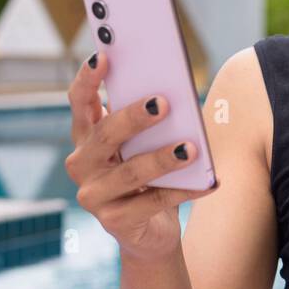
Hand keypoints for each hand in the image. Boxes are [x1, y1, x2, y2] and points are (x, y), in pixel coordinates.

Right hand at [64, 51, 215, 263]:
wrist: (148, 232)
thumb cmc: (148, 176)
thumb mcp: (142, 145)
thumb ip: (148, 122)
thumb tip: (173, 94)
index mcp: (86, 137)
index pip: (79, 102)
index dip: (87, 79)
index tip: (102, 56)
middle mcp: (82, 164)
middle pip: (106, 134)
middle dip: (135, 117)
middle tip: (164, 102)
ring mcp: (94, 195)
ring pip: (131, 171)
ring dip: (163, 158)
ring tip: (191, 147)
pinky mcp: (114, 221)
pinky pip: (154, 201)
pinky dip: (184, 189)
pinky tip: (209, 181)